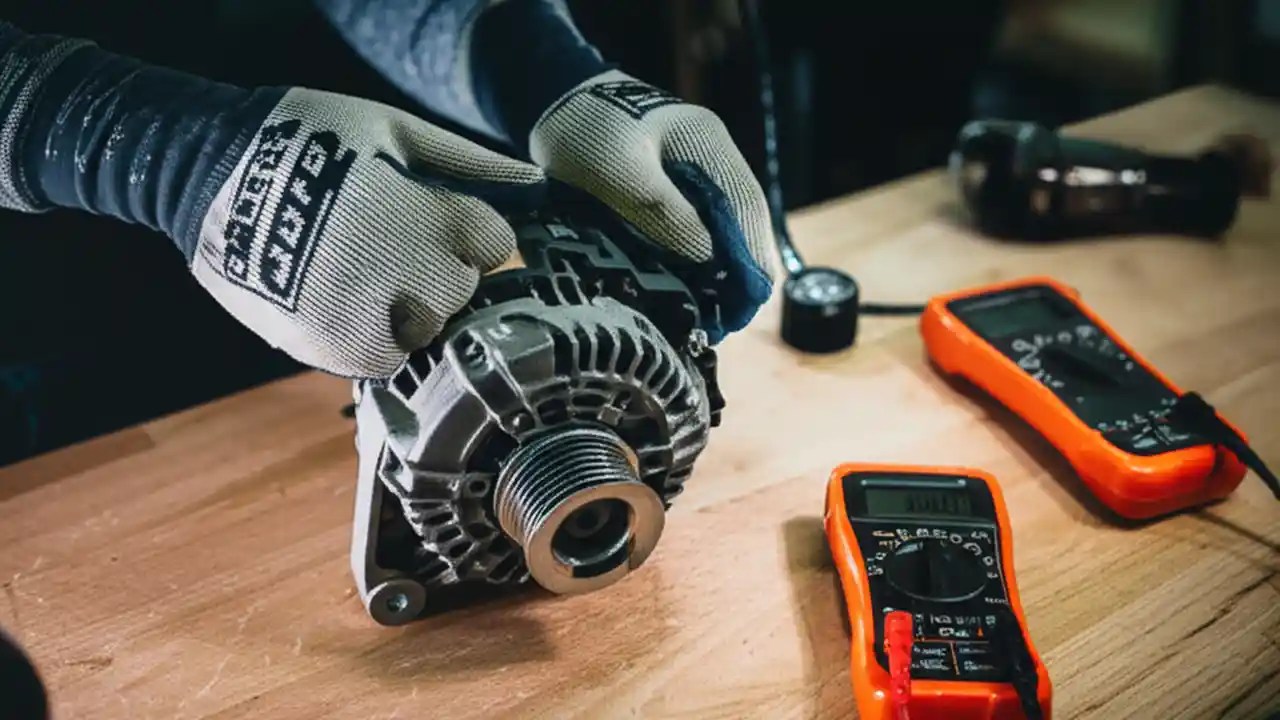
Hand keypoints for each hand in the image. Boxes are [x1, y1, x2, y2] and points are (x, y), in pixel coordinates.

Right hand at [191, 88, 546, 377]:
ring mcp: (368, 318)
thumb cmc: (309, 137)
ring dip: (408, 307)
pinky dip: (375, 337)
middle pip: (461, 290)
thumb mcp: (396, 130)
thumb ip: (471, 165)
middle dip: (438, 268)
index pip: (494, 244)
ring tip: (362, 269)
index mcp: (432, 219)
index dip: (466, 228)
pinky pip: (383, 360)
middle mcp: (408, 276)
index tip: (432, 214)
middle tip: (387, 239)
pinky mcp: (329, 347)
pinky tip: (346, 299)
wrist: (210, 168)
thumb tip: (537, 186)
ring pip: (425, 330)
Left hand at [529, 70, 774, 342]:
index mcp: (708, 146)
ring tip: (704, 320)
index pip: (748, 210)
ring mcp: (693, 176)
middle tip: (721, 326)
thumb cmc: (582, 131)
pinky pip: (695, 234)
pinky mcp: (671, 192)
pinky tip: (683, 295)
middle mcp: (711, 161)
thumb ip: (662, 213)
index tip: (744, 307)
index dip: (751, 261)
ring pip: (720, 235)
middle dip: (736, 277)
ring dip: (716, 276)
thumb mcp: (617, 171)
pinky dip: (693, 265)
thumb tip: (707, 261)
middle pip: (741, 227)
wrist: (549, 99)